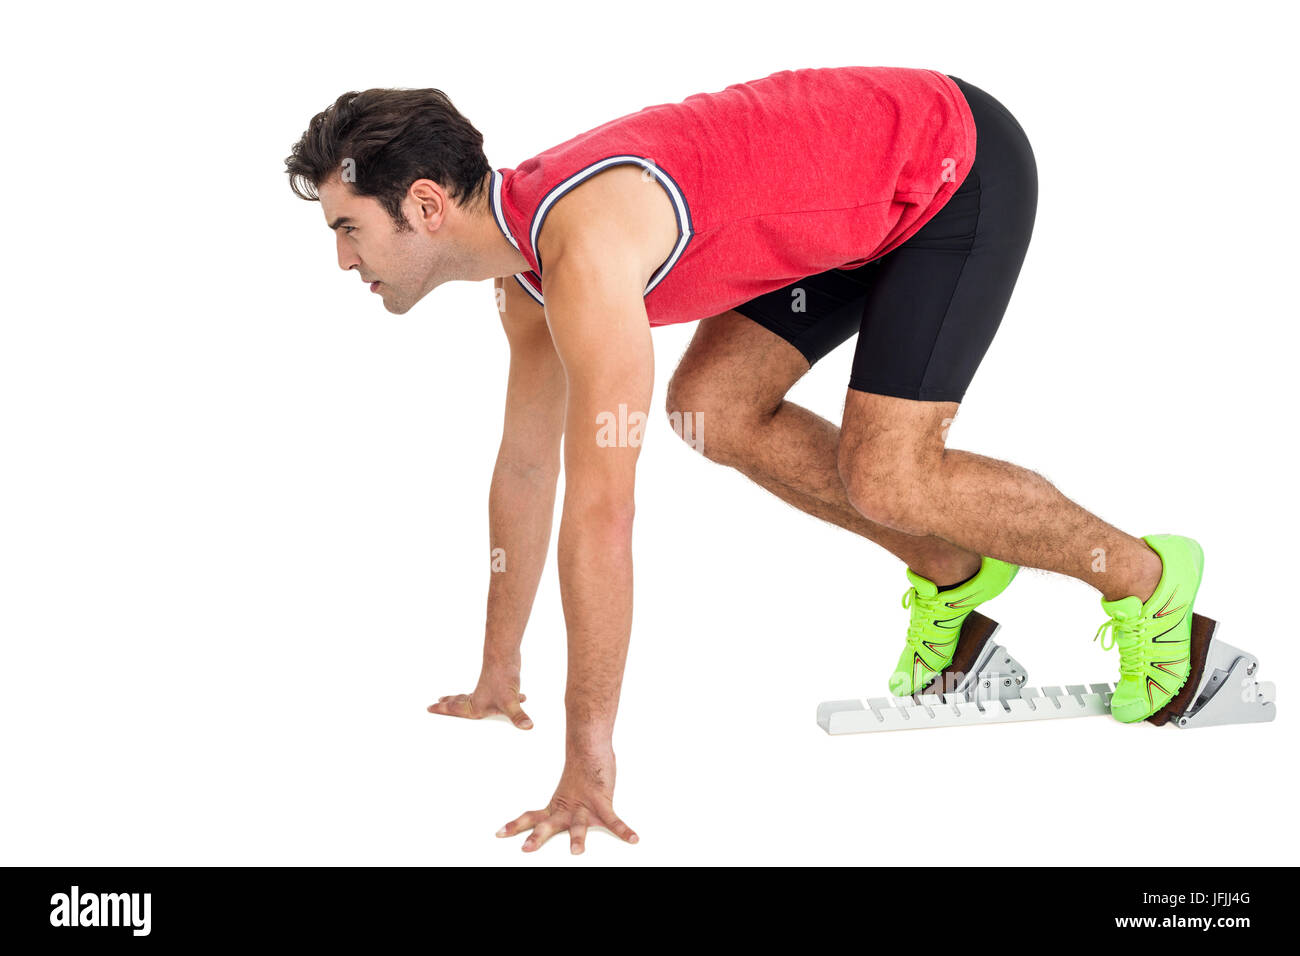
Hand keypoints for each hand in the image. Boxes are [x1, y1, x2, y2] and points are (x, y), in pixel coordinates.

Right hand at [427, 671, 532, 728]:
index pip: (455, 710)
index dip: (443, 710)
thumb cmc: (502, 678)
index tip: (428, 707)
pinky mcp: (497, 682)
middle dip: (450, 704)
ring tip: (458, 698)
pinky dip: (496, 695)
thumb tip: (528, 726)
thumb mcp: (511, 702)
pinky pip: (492, 691)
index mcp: (476, 705)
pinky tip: (516, 696)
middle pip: (460, 701)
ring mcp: (487, 688)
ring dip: (466, 698)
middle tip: (437, 702)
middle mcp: (479, 697)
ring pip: (474, 695)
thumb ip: (518, 717)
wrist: (505, 654)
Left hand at [496, 754, 638, 853]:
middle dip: (538, 837)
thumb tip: (561, 811)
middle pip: (549, 825)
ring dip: (576, 838)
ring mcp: (585, 805)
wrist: (590, 745)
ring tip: (576, 853)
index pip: (532, 816)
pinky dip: (624, 830)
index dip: (516, 825)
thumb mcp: (569, 790)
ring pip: (578, 825)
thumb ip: (565, 804)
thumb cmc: (582, 768)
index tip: (499, 833)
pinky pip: (614, 820)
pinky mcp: (602, 802)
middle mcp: (568, 808)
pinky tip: (633, 839)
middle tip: (526, 849)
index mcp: (557, 805)